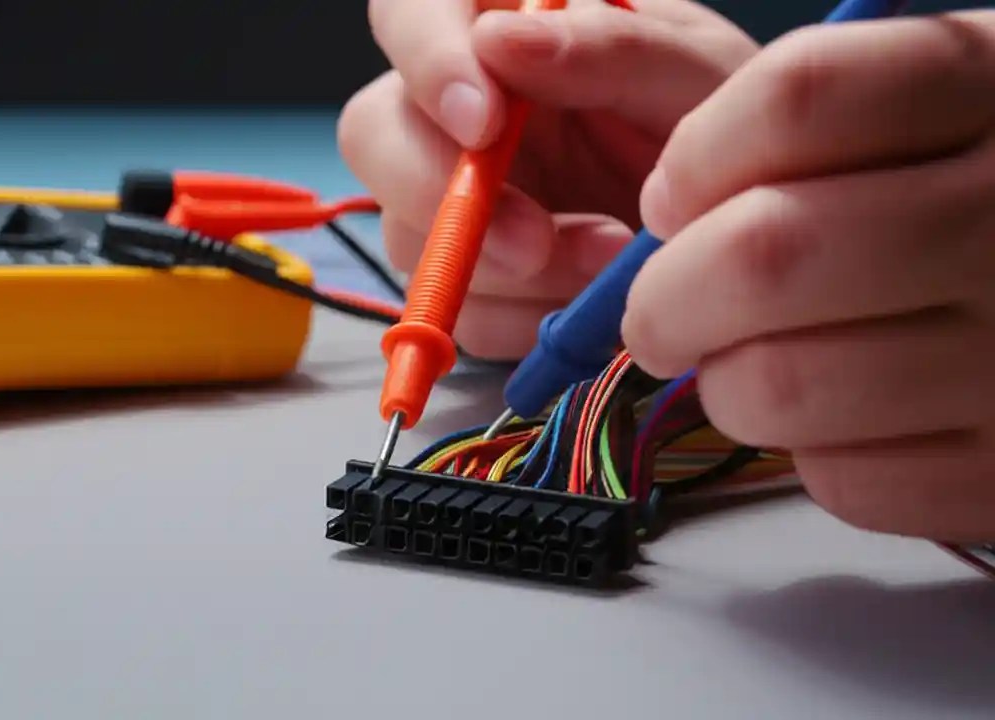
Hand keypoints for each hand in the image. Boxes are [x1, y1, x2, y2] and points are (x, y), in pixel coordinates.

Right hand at [338, 0, 756, 357]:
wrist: (755, 230)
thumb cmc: (730, 128)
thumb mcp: (698, 77)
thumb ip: (612, 50)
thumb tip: (498, 40)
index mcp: (508, 26)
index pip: (413, 10)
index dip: (426, 61)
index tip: (484, 121)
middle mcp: (464, 109)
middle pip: (375, 131)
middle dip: (437, 193)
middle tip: (527, 239)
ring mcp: (460, 200)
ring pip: (406, 234)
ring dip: (500, 271)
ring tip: (603, 264)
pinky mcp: (475, 278)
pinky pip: (456, 311)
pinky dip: (519, 320)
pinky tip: (582, 303)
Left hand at [623, 11, 994, 542]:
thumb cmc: (978, 198)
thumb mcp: (929, 108)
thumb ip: (795, 114)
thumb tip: (631, 169)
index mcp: (994, 89)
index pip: (800, 97)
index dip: (698, 155)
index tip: (670, 197)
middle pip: (766, 252)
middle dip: (666, 296)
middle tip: (656, 312)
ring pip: (781, 385)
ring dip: (724, 382)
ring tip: (747, 363)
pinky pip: (837, 478)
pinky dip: (807, 452)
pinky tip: (841, 414)